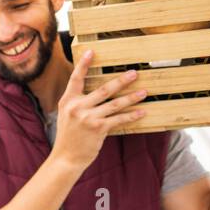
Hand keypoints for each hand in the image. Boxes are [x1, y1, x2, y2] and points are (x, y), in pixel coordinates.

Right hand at [51, 49, 148, 170]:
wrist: (66, 158)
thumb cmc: (68, 136)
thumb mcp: (66, 115)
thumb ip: (77, 102)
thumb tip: (94, 92)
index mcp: (68, 101)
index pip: (75, 78)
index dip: (84, 64)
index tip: (92, 52)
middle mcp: (77, 107)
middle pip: (103, 89)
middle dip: (121, 81)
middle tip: (134, 73)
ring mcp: (88, 118)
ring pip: (114, 104)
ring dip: (131, 97)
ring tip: (144, 91)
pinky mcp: (98, 129)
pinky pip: (118, 119)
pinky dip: (131, 115)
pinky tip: (141, 111)